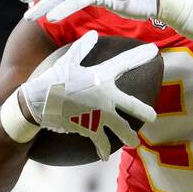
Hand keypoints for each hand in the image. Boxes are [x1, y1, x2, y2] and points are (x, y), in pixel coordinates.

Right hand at [20, 29, 157, 160]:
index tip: (153, 50)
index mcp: (101, 78)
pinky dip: (102, 149)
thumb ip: (83, 48)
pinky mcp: (89, 128)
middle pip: (132, 106)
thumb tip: (93, 34)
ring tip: (133, 142)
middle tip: (153, 116)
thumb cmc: (54, 79)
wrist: (39, 101)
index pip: (124, 64)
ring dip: (128, 136)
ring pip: (121, 129)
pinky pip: (100, 141)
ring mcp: (99, 114)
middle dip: (144, 111)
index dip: (140, 56)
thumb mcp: (68, 61)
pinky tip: (104, 156)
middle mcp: (105, 97)